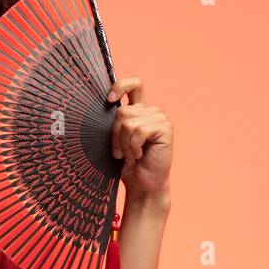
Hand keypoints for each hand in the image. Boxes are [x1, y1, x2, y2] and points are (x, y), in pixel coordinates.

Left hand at [106, 75, 172, 195]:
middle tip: (121, 152)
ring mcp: (160, 118)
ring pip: (128, 123)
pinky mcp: (165, 128)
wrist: (142, 184)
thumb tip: (103, 105)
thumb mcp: (116, 139)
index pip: (134, 84)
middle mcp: (151, 111)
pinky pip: (138, 131)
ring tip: (132, 155)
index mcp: (139, 110)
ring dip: (124, 144)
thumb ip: (113, 122)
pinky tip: (140, 156)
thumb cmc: (127, 164)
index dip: (120, 86)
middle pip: (122, 111)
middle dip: (115, 135)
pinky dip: (133, 147)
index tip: (108, 100)